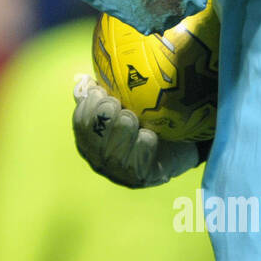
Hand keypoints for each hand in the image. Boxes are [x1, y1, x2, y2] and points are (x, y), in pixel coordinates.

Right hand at [71, 75, 198, 188]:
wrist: (180, 143)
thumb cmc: (147, 120)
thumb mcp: (124, 104)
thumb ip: (102, 94)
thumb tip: (85, 81)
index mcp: (91, 139)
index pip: (80, 123)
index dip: (88, 106)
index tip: (100, 90)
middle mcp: (100, 159)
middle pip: (92, 137)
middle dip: (104, 116)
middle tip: (118, 103)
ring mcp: (118, 172)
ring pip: (112, 152)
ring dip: (124, 129)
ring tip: (135, 118)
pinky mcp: (140, 178)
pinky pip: (138, 159)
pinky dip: (144, 143)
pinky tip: (151, 135)